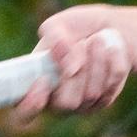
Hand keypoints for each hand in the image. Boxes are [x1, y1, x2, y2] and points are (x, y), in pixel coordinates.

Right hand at [12, 5, 132, 120]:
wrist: (108, 28)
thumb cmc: (75, 27)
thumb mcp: (59, 24)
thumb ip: (54, 37)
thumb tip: (67, 63)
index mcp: (34, 84)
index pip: (24, 113)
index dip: (30, 105)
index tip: (43, 80)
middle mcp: (56, 102)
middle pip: (65, 104)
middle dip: (76, 71)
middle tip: (82, 43)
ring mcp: (81, 105)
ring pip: (91, 94)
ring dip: (96, 60)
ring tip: (97, 39)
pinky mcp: (105, 100)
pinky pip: (111, 86)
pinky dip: (112, 61)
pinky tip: (111, 48)